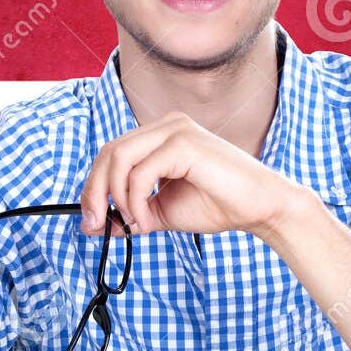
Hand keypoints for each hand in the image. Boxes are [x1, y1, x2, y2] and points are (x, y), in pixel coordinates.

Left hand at [79, 112, 309, 238]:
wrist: (260, 208)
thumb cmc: (218, 205)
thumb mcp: (162, 212)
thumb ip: (130, 213)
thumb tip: (93, 225)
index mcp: (161, 135)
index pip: (111, 153)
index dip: (93, 186)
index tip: (90, 221)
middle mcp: (166, 125)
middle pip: (108, 152)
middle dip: (95, 191)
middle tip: (95, 225)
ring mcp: (176, 129)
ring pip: (118, 157)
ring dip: (115, 196)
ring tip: (131, 223)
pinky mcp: (184, 143)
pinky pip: (140, 171)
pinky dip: (134, 199)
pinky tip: (146, 219)